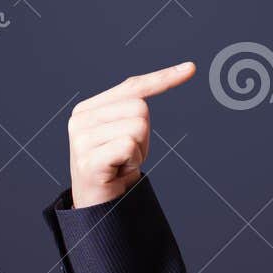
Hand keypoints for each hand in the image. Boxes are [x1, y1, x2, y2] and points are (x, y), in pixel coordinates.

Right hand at [68, 62, 195, 207]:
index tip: (191, 68)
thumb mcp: (127, 132)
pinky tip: (118, 171)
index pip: (132, 87)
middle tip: (127, 154)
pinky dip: (133, 160)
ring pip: (138, 126)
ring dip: (139, 150)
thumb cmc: (116, 166)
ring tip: (122, 163)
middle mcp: (81, 119)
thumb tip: (178, 72)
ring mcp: (82, 139)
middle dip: (145, 135)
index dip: (162, 78)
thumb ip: (135, 106)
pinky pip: (129, 145)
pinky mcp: (88, 159)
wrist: (99, 204)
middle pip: (140, 107)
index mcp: (88, 108)